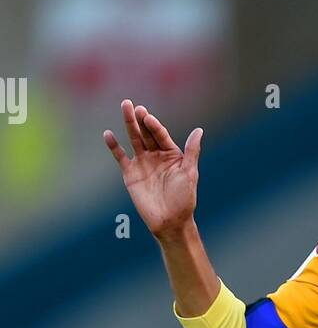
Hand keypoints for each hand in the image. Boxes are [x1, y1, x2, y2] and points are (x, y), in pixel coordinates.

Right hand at [103, 100, 202, 238]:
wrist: (170, 221)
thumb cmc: (184, 199)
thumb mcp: (190, 174)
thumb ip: (192, 152)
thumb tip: (199, 131)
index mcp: (171, 154)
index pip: (161, 135)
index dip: (155, 126)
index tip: (148, 117)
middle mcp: (156, 155)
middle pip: (146, 133)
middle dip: (140, 120)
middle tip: (134, 106)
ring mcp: (142, 163)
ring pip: (134, 139)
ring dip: (129, 124)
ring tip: (124, 107)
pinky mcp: (130, 173)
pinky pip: (120, 156)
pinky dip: (114, 146)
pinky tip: (108, 135)